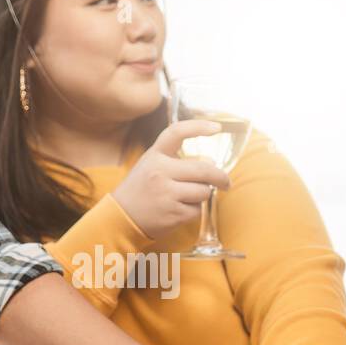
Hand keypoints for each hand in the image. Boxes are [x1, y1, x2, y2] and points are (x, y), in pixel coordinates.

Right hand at [112, 119, 229, 238]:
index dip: (198, 127)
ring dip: (202, 194)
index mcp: (154, 155)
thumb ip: (178, 160)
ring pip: (203, 191)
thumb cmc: (141, 189)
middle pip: (204, 169)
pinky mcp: (173, 214)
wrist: (120, 217)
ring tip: (185, 197)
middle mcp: (160, 172)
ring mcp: (166, 193)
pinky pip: (197, 209)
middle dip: (221, 177)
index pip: (176, 132)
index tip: (217, 128)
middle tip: (225, 182)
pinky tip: (178, 209)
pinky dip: (193, 210)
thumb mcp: (151, 166)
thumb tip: (212, 161)